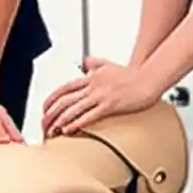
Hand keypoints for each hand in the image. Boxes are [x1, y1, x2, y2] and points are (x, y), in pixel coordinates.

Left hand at [41, 56, 160, 136]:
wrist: (148, 79)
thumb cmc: (131, 75)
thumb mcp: (108, 64)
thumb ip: (94, 63)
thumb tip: (84, 61)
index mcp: (90, 78)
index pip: (64, 88)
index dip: (51, 100)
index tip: (44, 109)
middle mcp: (92, 86)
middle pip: (64, 100)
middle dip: (51, 114)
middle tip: (44, 124)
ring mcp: (100, 96)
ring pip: (74, 109)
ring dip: (60, 121)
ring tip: (53, 131)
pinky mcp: (110, 105)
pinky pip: (89, 116)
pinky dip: (76, 123)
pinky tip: (69, 130)